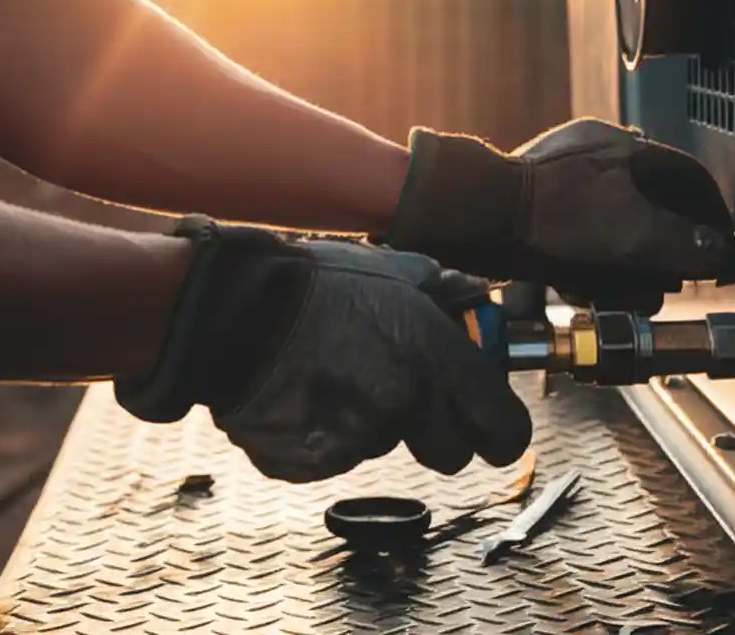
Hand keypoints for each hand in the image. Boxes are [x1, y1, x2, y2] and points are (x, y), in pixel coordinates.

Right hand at [115, 217, 530, 482]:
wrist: (229, 312)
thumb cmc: (312, 285)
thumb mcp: (392, 270)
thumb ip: (442, 289)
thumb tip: (475, 293)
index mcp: (435, 360)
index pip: (504, 431)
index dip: (501, 434)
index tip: (492, 431)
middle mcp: (405, 406)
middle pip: (449, 455)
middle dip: (436, 433)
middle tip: (404, 396)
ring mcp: (357, 441)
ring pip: (384, 448)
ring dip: (368, 423)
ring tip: (333, 375)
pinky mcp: (311, 464)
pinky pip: (332, 459)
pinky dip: (321, 436)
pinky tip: (303, 395)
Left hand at [380, 118, 734, 312]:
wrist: (473, 221)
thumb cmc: (549, 216)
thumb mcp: (630, 232)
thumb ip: (681, 243)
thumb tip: (719, 254)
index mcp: (623, 149)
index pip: (689, 177)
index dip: (712, 215)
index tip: (722, 248)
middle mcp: (597, 164)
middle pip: (655, 212)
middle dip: (664, 256)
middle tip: (668, 283)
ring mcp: (567, 191)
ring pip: (618, 236)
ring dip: (627, 272)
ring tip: (626, 297)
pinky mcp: (542, 219)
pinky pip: (583, 247)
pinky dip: (591, 272)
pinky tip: (586, 292)